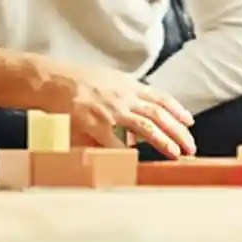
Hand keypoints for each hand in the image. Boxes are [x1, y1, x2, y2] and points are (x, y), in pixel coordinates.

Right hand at [66, 66, 195, 158]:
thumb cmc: (75, 80)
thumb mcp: (106, 79)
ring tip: (177, 154)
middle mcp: (124, 97)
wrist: (50, 80)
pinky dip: (127, 155)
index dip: (178, 110)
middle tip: (191, 146)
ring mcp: (111, 111)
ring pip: (146, 127)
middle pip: (159, 114)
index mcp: (127, 85)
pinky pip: (116, 144)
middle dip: (179, 131)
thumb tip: (139, 110)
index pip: (160, 97)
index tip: (189, 122)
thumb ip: (124, 93)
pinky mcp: (96, 125)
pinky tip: (137, 162)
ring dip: (165, 142)